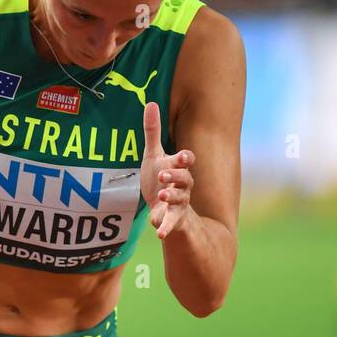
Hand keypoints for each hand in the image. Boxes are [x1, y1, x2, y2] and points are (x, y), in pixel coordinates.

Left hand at [140, 100, 195, 240]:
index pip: (186, 161)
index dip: (185, 159)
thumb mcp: (153, 156)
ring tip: (161, 195)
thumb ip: (152, 132)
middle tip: (164, 174)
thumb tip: (151, 102)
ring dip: (172, 197)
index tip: (184, 156)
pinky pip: (171, 224)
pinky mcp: (173, 219)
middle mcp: (182, 185)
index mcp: (178, 168)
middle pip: (184, 179)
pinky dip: (166, 228)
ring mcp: (179, 203)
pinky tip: (159, 233)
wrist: (162, 207)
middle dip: (176, 176)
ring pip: (180, 199)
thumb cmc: (159, 179)